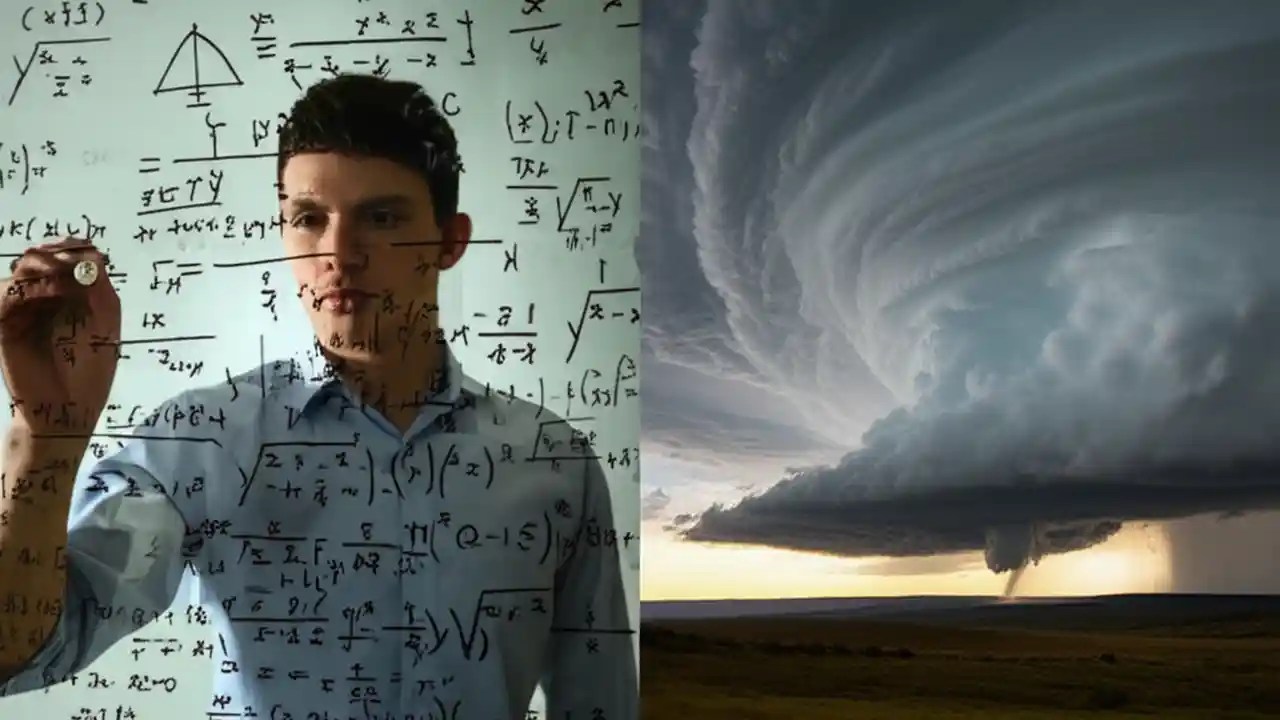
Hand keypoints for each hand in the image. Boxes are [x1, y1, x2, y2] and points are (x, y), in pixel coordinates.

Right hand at [0, 237, 120, 437]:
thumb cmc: (91, 369)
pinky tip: (53, 292)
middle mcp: (41, 296)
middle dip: (59, 252)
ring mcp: (21, 309)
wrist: (68, 408)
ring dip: (45, 265)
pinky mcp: (4, 325)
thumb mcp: (106, 323)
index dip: (73, 247)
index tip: (90, 251)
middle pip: (39, 256)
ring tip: (67, 277)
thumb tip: (93, 254)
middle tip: (75, 262)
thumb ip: (100, 288)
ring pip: (21, 269)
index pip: (63, 256)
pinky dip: (29, 286)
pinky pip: (5, 294)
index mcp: (67, 293)